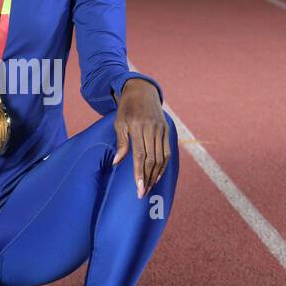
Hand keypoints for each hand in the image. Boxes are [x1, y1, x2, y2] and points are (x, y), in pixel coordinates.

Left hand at [111, 79, 169, 198]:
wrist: (142, 91)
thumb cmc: (127, 109)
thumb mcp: (119, 123)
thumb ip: (121, 143)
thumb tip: (117, 163)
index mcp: (137, 126)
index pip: (140, 155)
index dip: (139, 173)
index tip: (138, 188)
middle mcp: (151, 128)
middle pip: (151, 159)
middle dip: (147, 178)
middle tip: (142, 193)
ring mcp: (161, 129)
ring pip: (161, 157)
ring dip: (155, 174)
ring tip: (149, 187)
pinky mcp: (167, 130)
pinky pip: (167, 152)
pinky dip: (163, 165)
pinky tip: (157, 175)